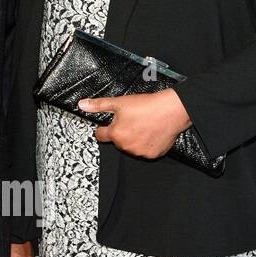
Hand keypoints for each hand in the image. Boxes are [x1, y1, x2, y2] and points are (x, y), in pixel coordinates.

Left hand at [77, 88, 191, 158]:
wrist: (172, 110)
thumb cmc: (148, 106)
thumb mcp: (120, 102)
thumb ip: (99, 105)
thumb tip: (83, 105)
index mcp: (116, 134)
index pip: (100, 135)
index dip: (103, 128)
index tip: (107, 125)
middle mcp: (126, 146)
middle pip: (117, 141)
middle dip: (121, 132)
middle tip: (132, 120)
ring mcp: (140, 152)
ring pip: (131, 146)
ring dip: (134, 138)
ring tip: (143, 125)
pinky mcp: (152, 154)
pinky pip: (145, 150)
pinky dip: (147, 143)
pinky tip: (152, 132)